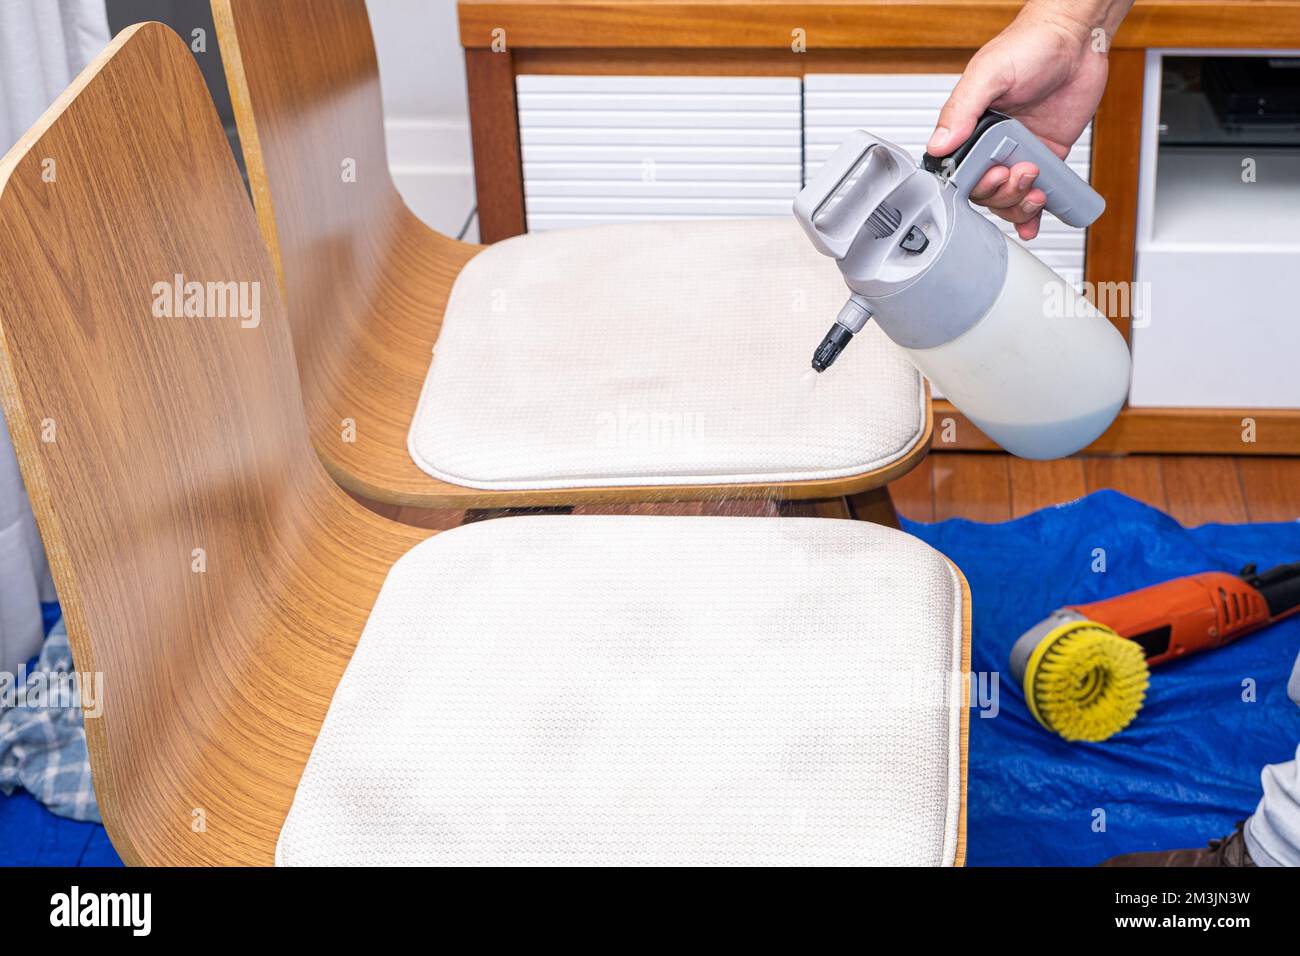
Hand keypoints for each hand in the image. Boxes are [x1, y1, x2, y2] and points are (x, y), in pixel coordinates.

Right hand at [927, 1, 1129, 239]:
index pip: (958, 171)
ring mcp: (1019, 151)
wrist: (1078, 38)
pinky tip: (1032, 224)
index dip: (973, 183)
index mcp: (970, 126)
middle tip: (1019, 172)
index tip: (991, 175)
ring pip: (1008, 197)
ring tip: (1035, 187)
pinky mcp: (1046, 154)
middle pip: (984, 191)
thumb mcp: (989, 74)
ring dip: (1019, 204)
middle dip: (1002, 191)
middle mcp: (992, 142)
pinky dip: (1033, 215)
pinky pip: (1036, 192)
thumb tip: (939, 143)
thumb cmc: (1031, 44)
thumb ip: (962, 109)